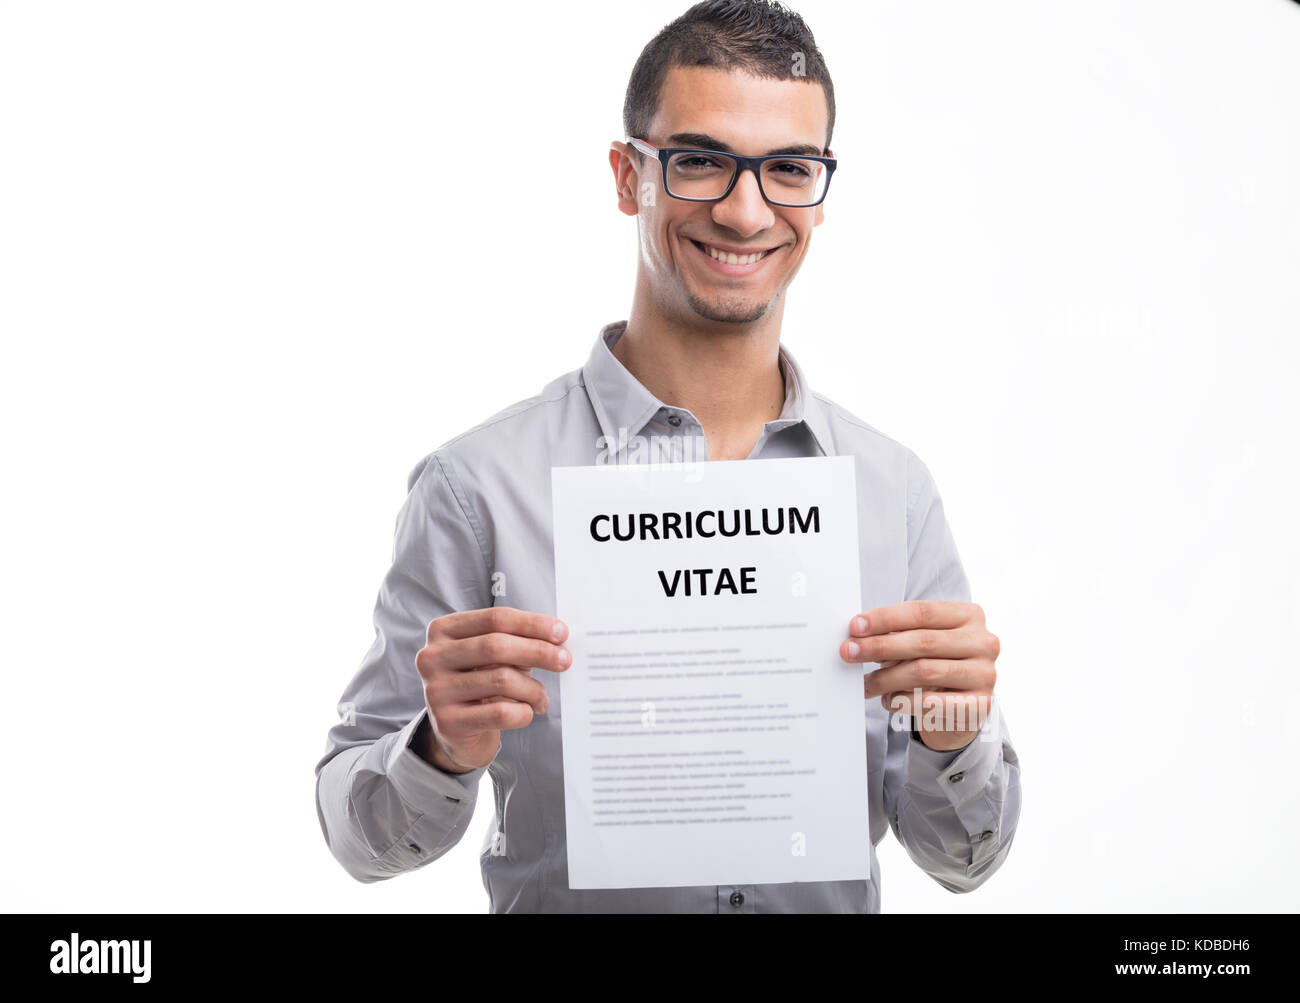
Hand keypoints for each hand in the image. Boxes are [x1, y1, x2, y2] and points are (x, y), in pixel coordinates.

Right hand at [415, 606, 570, 771]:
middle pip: (496, 645)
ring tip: (542, 698)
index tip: (561, 632)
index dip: (532, 623)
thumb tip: (556, 639)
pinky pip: (500, 712)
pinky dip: (523, 712)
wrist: (455, 731)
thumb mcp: (491, 656)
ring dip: (533, 689)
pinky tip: (526, 713)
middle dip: (538, 651)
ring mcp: (436, 690)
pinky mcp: (448, 722)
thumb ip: (515, 642)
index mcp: (443, 630)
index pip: (495, 618)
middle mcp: (432, 657)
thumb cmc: (479, 682)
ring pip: (501, 680)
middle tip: (564, 660)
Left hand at [839, 600, 998, 750]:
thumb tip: (857, 636)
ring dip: (886, 678)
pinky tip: (888, 701)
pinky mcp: (980, 704)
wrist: (964, 706)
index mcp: (970, 615)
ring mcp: (985, 673)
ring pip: (924, 672)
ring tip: (866, 683)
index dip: (885, 618)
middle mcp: (983, 642)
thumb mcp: (923, 641)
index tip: (855, 626)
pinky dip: (904, 701)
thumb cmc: (937, 663)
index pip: (922, 612)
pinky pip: (932, 702)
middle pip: (923, 641)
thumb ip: (898, 633)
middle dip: (880, 646)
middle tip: (849, 652)